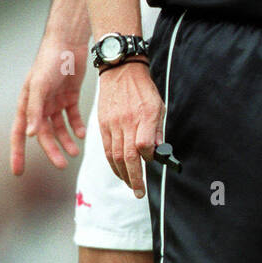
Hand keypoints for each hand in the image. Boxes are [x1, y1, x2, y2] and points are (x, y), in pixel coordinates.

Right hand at [10, 35, 88, 173]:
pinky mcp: (70, 96)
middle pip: (43, 134)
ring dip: (66, 141)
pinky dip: (76, 126)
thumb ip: (34, 110)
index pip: (19, 133)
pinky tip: (82, 135)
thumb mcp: (40, 86)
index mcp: (26, 103)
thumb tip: (30, 133)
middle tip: (61, 164)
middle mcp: (39, 104)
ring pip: (59, 128)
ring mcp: (55, 101)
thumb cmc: (49, 61)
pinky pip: (72, 117)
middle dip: (51, 150)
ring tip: (75, 152)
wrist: (69, 42)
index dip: (18, 153)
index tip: (17, 171)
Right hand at [97, 62, 164, 198]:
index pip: (144, 145)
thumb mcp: (158, 105)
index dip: (148, 157)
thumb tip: (158, 150)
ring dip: (122, 174)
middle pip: (128, 156)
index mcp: (144, 115)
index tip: (152, 161)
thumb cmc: (142, 88)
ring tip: (130, 185)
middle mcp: (127, 121)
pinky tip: (118, 171)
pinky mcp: (103, 125)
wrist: (120, 71)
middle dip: (134, 178)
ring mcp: (113, 124)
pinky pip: (106, 149)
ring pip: (115, 156)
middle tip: (139, 192)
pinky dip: (112, 163)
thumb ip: (158, 129)